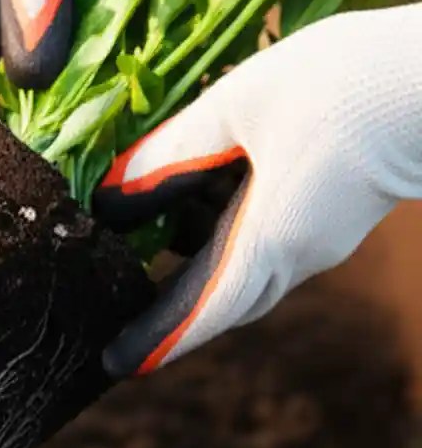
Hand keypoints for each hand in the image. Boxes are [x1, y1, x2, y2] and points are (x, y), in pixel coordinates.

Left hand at [94, 6, 421, 376]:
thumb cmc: (336, 84)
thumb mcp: (234, 107)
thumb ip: (171, 154)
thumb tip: (110, 198)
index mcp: (276, 238)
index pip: (207, 308)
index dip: (160, 338)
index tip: (118, 363)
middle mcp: (303, 251)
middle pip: (226, 297)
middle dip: (172, 310)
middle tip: (120, 312)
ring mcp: (323, 233)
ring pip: (246, 265)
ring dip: (195, 260)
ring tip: (138, 239)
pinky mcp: (334, 209)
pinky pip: (267, 237)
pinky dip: (222, 229)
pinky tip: (195, 193)